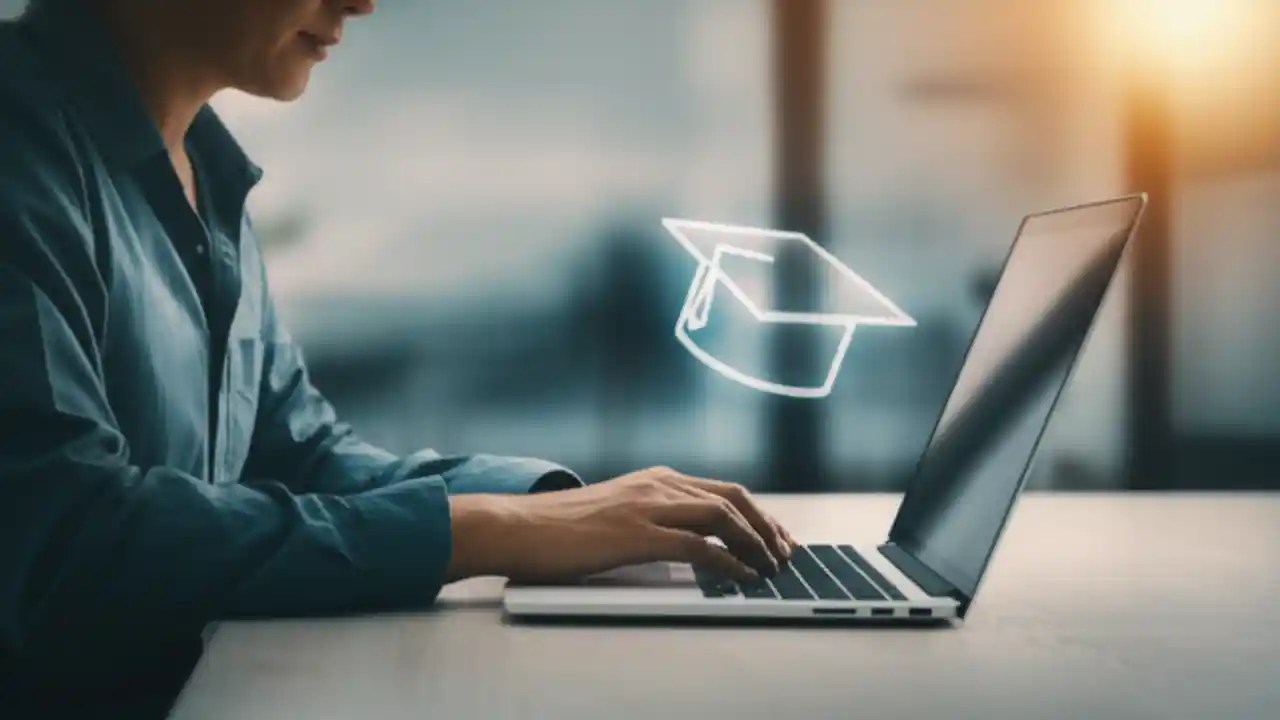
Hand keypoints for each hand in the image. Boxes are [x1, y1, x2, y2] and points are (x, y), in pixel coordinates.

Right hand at [447, 466, 796, 582]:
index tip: (776, 537)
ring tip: (769, 568)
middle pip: (732, 498)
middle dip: (766, 526)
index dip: (756, 514)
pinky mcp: (635, 534)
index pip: (721, 490)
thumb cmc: (557, 528)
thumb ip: (649, 518)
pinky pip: (697, 547)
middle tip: (784, 553)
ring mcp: (647, 507)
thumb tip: (684, 542)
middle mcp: (657, 485)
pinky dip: (727, 563)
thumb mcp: (614, 512)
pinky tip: (740, 578)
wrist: (516, 525)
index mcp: (653, 479)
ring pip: (721, 517)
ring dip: (754, 544)